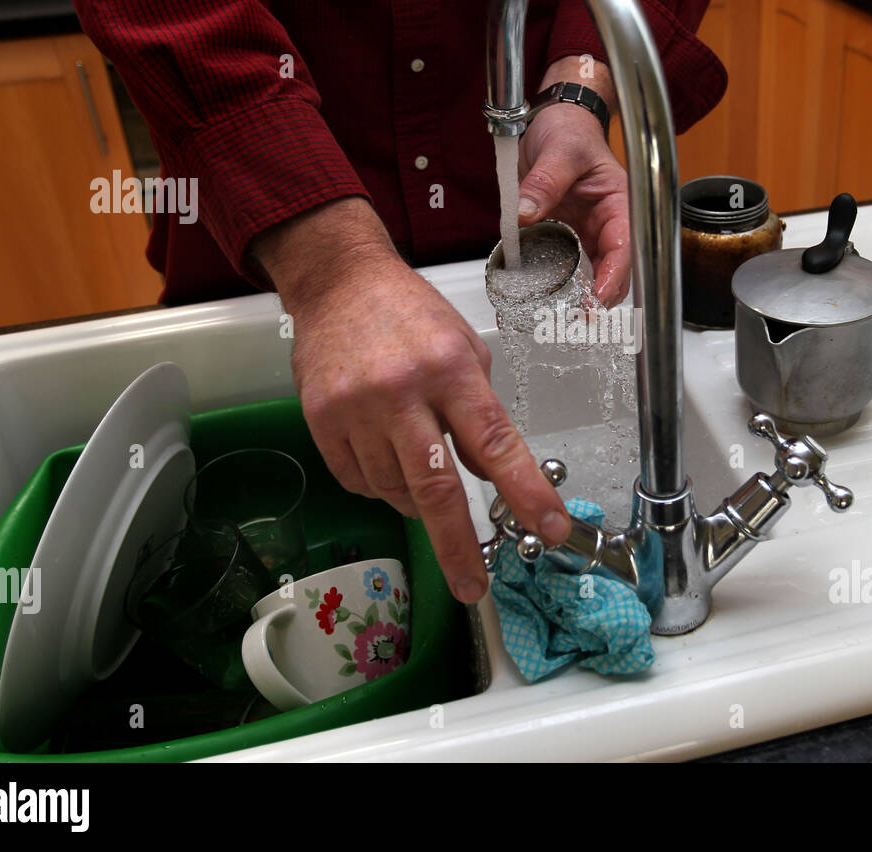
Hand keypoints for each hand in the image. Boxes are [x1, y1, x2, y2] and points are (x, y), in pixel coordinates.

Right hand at [252, 198, 571, 604]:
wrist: (338, 284)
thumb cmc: (410, 315)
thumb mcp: (464, 349)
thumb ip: (480, 412)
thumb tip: (492, 474)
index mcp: (450, 369)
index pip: (496, 443)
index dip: (526, 492)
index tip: (550, 528)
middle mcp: (402, 392)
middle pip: (437, 487)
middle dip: (459, 546)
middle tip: (473, 586)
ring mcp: (356, 410)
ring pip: (395, 490)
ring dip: (417, 501)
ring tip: (421, 470)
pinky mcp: (321, 421)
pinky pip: (358, 481)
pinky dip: (381, 486)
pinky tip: (388, 460)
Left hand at [516, 61, 629, 306]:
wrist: (553, 123)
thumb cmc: (570, 130)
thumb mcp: (559, 149)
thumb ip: (545, 181)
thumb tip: (526, 212)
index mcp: (620, 205)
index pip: (626, 249)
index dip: (614, 278)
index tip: (596, 300)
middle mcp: (607, 226)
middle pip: (611, 273)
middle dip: (595, 301)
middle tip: (573, 322)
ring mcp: (585, 236)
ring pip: (586, 278)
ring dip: (572, 299)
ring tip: (550, 319)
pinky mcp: (564, 240)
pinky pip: (559, 267)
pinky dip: (549, 285)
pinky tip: (532, 299)